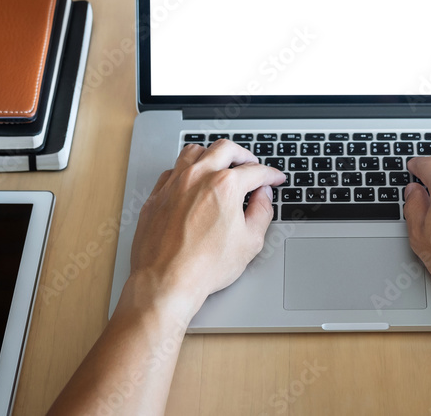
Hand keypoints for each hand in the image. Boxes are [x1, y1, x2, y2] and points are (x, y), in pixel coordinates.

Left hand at [126, 139, 284, 319]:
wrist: (166, 281)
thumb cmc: (205, 266)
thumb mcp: (250, 242)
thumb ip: (262, 212)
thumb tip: (263, 197)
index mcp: (225, 185)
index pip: (255, 171)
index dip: (271, 175)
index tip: (274, 179)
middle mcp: (198, 177)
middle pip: (225, 149)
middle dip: (243, 154)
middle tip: (251, 164)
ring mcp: (174, 184)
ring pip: (194, 151)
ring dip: (211, 154)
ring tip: (220, 164)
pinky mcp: (156, 196)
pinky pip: (171, 170)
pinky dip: (186, 170)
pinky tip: (191, 180)